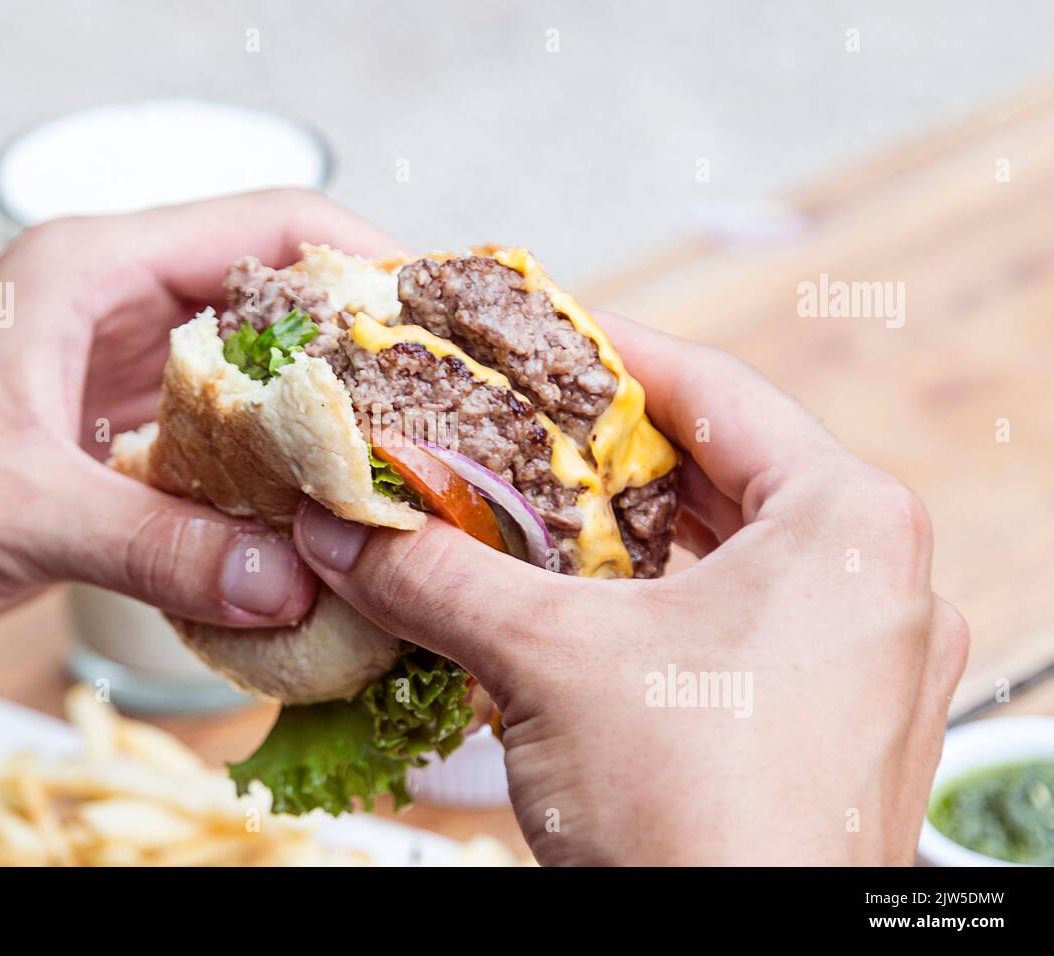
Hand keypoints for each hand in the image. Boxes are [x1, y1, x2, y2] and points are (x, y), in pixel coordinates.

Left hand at [0, 189, 398, 667]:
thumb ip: (158, 544)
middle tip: (435, 415)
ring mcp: (109, 378)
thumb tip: (292, 579)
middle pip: (269, 301)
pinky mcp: (102, 445)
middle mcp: (110, 310)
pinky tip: (304, 524)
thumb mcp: (11, 511)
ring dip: (312, 423)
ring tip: (390, 473)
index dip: (361, 260)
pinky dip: (261, 479)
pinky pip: (211, 446)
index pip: (263, 225)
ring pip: (246, 378)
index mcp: (90, 272)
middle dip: (354, 351)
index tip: (436, 322)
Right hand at [293, 311, 968, 864]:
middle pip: (722, 474)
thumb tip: (344, 529)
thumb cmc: (695, 814)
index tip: (535, 340)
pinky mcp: (833, 727)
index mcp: (846, 523)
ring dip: (630, 540)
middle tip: (519, 432)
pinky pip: (742, 629)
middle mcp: (877, 581)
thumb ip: (438, 576)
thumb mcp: (546, 660)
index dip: (607, 358)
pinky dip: (660, 610)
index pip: (714, 390)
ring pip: (730, 557)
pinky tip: (587, 618)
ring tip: (542, 520)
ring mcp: (865, 661)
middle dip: (608, 458)